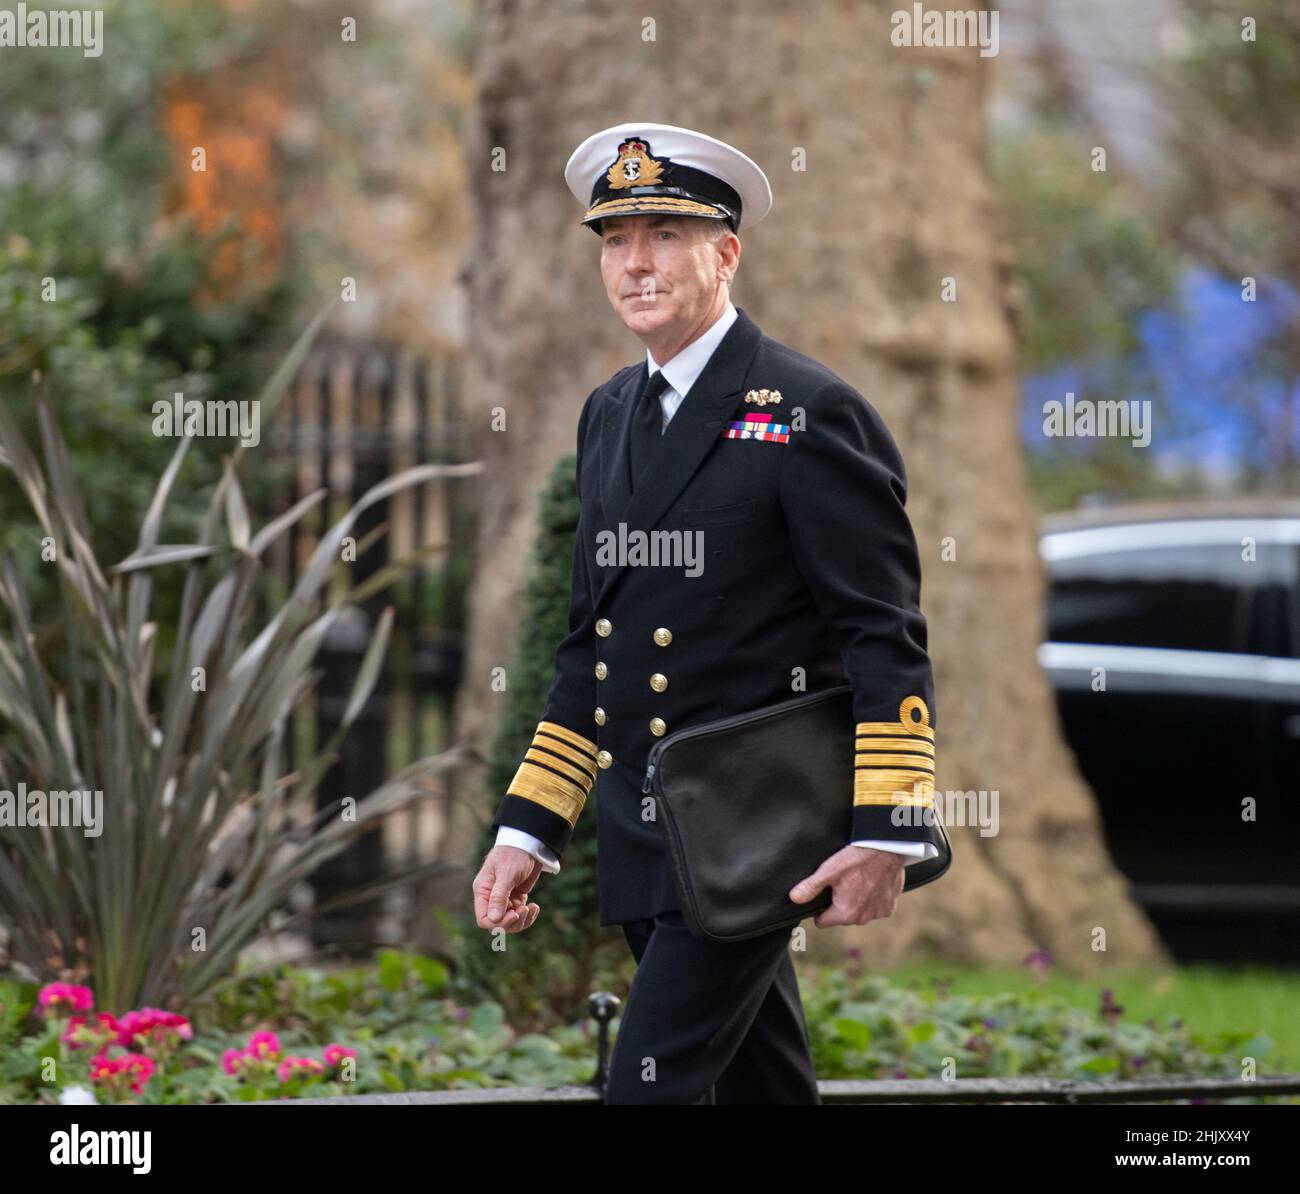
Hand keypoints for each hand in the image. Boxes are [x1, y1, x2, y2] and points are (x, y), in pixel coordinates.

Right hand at [472, 845, 543, 931]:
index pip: (483, 919)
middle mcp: (491, 898)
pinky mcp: (516, 899)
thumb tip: (493, 919)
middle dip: (512, 922)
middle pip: (497, 924)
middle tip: (524, 909)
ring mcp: (505, 900)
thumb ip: (499, 896)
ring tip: (531, 907)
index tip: (513, 915)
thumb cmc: (513, 854)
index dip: (498, 923)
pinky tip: (535, 906)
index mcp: (483, 892)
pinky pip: (520, 916)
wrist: (528, 845)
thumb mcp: (506, 874)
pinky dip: (528, 916)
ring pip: (510, 923)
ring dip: (522, 921)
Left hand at [788, 845, 906, 927]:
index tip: (823, 895)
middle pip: (842, 916)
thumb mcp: (828, 871)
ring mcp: (878, 913)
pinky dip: (873, 898)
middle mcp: (863, 919)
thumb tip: (794, 898)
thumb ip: (810, 887)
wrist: (886, 849)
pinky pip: (876, 907)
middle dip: (839, 903)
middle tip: (842, 882)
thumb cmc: (857, 858)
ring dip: (857, 901)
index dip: (819, 909)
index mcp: (845, 913)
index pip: (822, 922)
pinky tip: (871, 882)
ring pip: (860, 912)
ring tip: (858, 880)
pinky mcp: (890, 906)